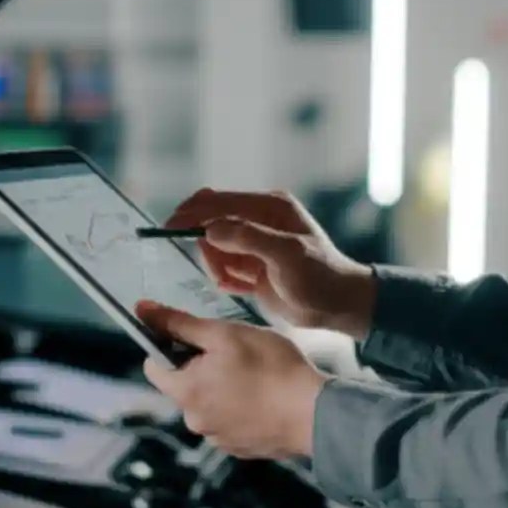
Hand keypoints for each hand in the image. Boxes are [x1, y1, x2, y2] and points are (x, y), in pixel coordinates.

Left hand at [136, 300, 327, 458]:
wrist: (313, 414)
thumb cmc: (270, 367)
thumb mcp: (226, 334)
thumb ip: (181, 323)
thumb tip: (142, 310)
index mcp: (184, 391)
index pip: (154, 365)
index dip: (170, 345)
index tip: (199, 338)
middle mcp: (194, 420)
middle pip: (184, 385)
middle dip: (203, 368)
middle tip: (238, 354)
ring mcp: (218, 439)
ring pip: (209, 404)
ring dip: (224, 389)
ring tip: (257, 377)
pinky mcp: (240, 449)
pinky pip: (230, 422)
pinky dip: (241, 410)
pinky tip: (265, 399)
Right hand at [167, 189, 375, 338]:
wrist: (339, 306)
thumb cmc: (320, 277)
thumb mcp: (287, 255)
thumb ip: (249, 238)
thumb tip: (210, 229)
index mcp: (269, 207)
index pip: (219, 201)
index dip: (191, 213)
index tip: (168, 230)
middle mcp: (260, 219)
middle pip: (211, 221)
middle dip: (204, 244)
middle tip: (215, 270)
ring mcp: (256, 242)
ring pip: (214, 246)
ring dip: (216, 265)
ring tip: (233, 281)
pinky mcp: (254, 265)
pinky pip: (224, 265)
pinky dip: (225, 276)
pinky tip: (242, 286)